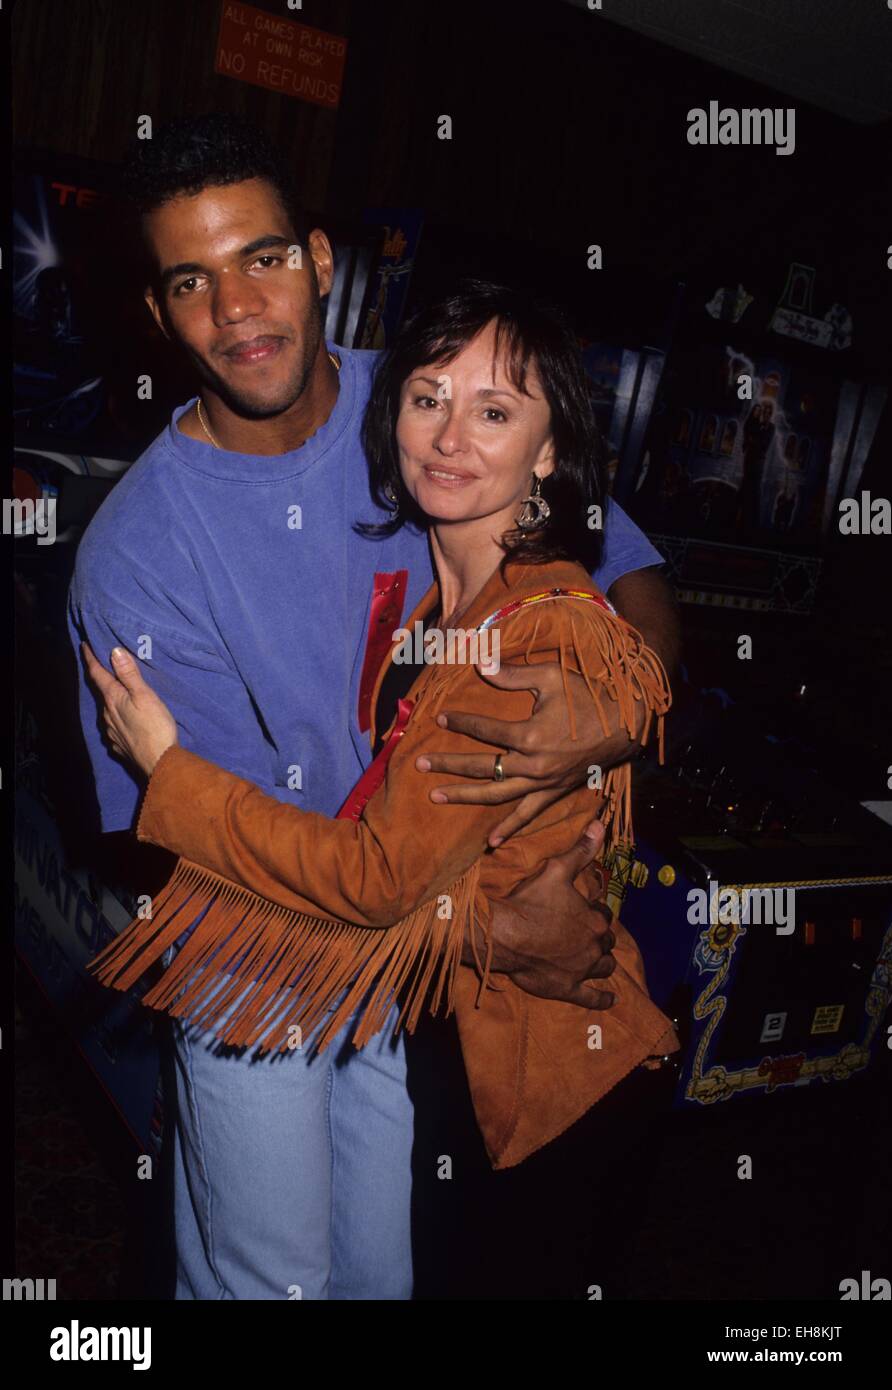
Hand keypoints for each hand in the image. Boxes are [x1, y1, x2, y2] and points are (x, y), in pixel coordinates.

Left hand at [80, 642, 177, 777]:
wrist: (159, 763)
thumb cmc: (155, 726)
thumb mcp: (145, 696)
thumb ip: (129, 675)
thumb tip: (114, 652)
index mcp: (113, 699)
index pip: (97, 674)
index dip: (90, 658)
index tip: (84, 645)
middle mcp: (106, 715)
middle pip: (101, 692)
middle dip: (102, 679)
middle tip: (105, 667)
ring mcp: (111, 732)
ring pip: (107, 711)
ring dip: (111, 700)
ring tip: (120, 695)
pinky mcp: (119, 745)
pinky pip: (114, 727)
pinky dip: (118, 719)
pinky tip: (126, 721)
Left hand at [416, 659, 644, 846]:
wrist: (627, 725)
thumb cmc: (588, 697)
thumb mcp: (551, 677)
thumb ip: (512, 674)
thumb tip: (479, 662)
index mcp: (529, 735)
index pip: (484, 729)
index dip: (460, 722)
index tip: (440, 718)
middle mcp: (533, 765)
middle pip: (481, 767)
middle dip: (448, 764)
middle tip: (420, 763)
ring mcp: (543, 783)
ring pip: (496, 795)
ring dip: (465, 796)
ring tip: (437, 796)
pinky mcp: (554, 794)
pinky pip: (528, 815)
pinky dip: (509, 830)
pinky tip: (490, 843)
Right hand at [476, 819, 616, 1009]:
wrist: (504, 935)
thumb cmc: (530, 901)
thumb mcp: (557, 870)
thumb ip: (581, 850)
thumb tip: (600, 825)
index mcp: (593, 919)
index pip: (603, 914)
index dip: (595, 911)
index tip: (587, 910)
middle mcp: (593, 946)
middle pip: (606, 942)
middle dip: (600, 937)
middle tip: (588, 934)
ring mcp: (582, 969)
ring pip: (604, 967)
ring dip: (603, 962)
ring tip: (599, 960)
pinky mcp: (568, 988)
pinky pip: (591, 998)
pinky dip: (602, 1000)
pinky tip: (610, 1000)